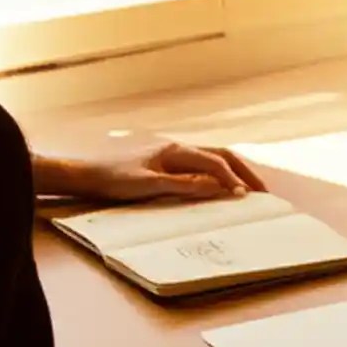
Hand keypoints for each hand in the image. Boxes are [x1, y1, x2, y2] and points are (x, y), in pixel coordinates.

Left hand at [45, 143, 266, 201]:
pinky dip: (219, 173)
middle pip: (222, 155)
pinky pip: (202, 164)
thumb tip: (219, 187)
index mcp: (176, 151)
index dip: (233, 180)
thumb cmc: (112, 179)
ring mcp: (173, 154)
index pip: (215, 163)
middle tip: (263, 191)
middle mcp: (178, 148)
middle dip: (244, 172)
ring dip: (234, 171)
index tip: (247, 198)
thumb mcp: (149, 185)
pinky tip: (221, 185)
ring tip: (249, 188)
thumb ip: (185, 185)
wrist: (83, 174)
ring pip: (213, 158)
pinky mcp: (167, 162)